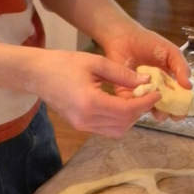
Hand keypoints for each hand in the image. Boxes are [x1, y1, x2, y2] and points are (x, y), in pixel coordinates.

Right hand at [30, 50, 161, 137]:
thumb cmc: (65, 63)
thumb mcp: (96, 62)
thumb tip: (146, 81)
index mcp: (90, 103)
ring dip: (130, 117)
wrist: (37, 73)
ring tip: (135, 98)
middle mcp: (86, 120)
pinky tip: (121, 103)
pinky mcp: (79, 126)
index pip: (126, 111)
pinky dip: (118, 119)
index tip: (156, 93)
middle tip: (147, 94)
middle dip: (139, 111)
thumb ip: (122, 74)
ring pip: (116, 131)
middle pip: (123, 125)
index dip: (145, 103)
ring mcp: (82, 126)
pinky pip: (106, 128)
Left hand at [100, 23, 190, 121]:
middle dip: (166, 114)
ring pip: (146, 108)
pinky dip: (136, 103)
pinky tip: (142, 99)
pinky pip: (130, 102)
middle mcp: (154, 90)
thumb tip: (189, 87)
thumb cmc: (150, 43)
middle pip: (162, 108)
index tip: (182, 113)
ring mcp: (139, 92)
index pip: (176, 100)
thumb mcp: (171, 52)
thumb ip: (181, 67)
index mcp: (167, 83)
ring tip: (156, 109)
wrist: (126, 36)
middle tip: (168, 114)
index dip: (180, 108)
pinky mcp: (124, 91)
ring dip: (152, 111)